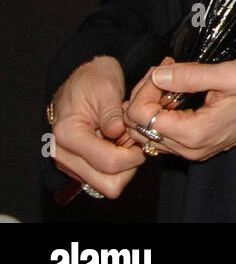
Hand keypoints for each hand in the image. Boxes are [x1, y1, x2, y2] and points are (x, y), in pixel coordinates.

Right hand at [49, 56, 146, 198]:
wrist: (80, 79)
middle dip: (129, 166)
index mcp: (68, 134)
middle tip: (137, 142)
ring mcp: (70, 163)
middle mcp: (64, 155)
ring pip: (105, 185)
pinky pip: (102, 177)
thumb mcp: (106, 87)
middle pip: (106, 183)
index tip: (143, 140)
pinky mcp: (78, 165)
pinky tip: (121, 144)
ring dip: (123, 168)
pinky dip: (117, 166)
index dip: (132, 156)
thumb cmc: (92, 79)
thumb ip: (111, 112)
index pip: (107, 162)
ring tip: (129, 141)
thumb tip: (117, 132)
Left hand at [123, 55, 235, 161]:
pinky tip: (173, 94)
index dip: (144, 89)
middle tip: (163, 71)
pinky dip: (159, 115)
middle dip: (143, 96)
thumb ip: (191, 75)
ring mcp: (192, 151)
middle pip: (138, 128)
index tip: (163, 68)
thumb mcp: (229, 73)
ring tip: (168, 80)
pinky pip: (162, 136)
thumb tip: (157, 75)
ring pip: (147, 135)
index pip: (141, 117)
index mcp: (194, 133)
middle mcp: (189, 149)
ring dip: (149, 106)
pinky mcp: (196, 147)